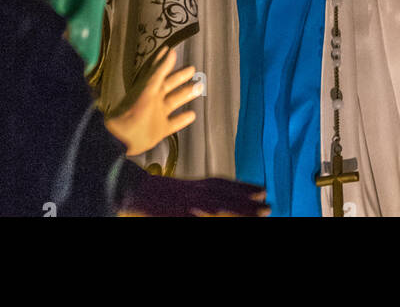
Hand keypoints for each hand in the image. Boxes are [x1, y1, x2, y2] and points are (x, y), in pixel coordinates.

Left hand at [105, 47, 201, 156]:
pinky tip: (192, 115)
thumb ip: (161, 69)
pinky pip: (174, 122)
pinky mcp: (161, 129)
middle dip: (180, 77)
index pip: (160, 70)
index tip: (173, 52)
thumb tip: (171, 51)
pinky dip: (183, 119)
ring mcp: (158, 114)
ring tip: (198, 88)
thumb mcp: (150, 86)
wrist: (124, 135)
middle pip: (170, 85)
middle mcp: (155, 99)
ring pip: (175, 101)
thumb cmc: (134, 108)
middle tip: (192, 69)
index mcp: (150, 87)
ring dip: (186, 95)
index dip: (166, 61)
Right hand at [118, 174, 269, 217]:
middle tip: (269, 204)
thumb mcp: (178, 191)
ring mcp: (186, 200)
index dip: (244, 186)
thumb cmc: (154, 193)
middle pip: (226, 193)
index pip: (223, 183)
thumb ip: (196, 193)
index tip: (262, 189)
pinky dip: (210, 216)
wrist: (130, 188)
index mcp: (194, 184)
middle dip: (248, 198)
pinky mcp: (176, 211)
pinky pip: (195, 216)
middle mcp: (194, 190)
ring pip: (218, 204)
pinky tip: (219, 215)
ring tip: (259, 212)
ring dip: (239, 207)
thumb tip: (212, 203)